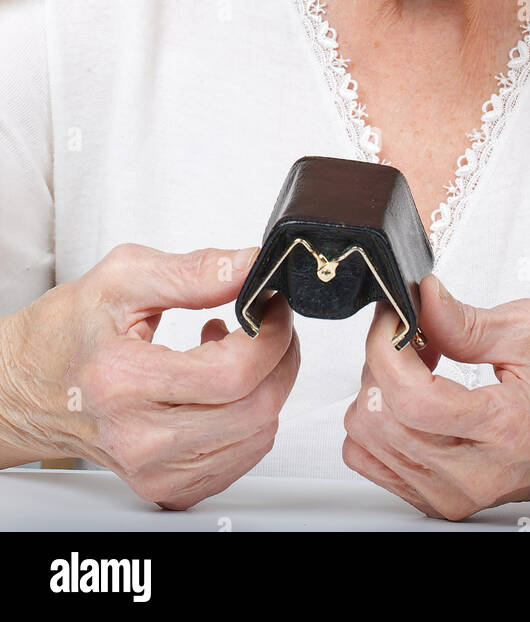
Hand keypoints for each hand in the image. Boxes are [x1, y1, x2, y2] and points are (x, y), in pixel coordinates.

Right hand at [0, 243, 298, 508]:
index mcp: (124, 381)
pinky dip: (248, 417)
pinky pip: (241, 458)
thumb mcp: (120, 278)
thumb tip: (248, 266)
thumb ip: (193, 270)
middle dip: (279, 356)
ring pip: (257, 436)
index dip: (270, 333)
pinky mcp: (166, 487)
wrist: (22, 389)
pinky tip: (219, 388)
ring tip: (233, 350)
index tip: (271, 305)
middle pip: (255, 410)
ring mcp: (154, 470)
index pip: (232, 374)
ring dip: (265, 385)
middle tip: (267, 322)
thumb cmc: (62, 335)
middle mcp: (141, 437)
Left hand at [343, 275, 529, 519]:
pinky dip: (383, 420)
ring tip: (419, 364)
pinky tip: (415, 396)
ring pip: (367, 443)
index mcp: (505, 429)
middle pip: (378, 422)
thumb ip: (466, 319)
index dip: (387, 346)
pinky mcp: (445, 500)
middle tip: (412, 333)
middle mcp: (476, 475)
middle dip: (381, 362)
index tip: (397, 315)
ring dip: (380, 391)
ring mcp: (457, 494)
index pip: (409, 398)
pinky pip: (376, 462)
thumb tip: (421, 300)